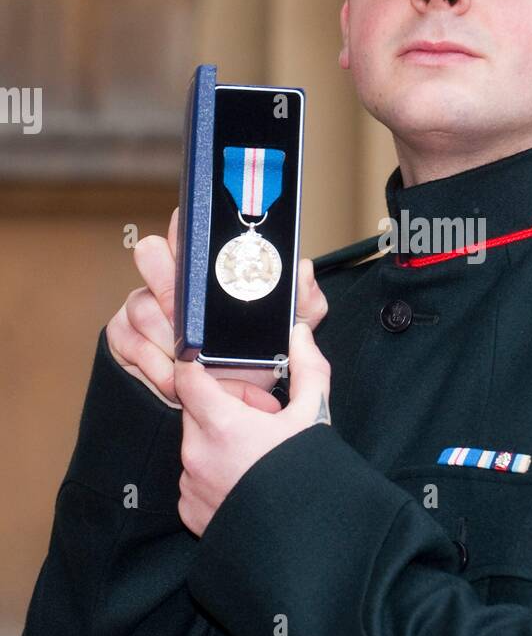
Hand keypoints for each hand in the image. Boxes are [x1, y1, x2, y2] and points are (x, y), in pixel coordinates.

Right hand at [106, 207, 328, 409]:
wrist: (227, 405)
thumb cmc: (254, 360)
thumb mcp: (286, 332)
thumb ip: (304, 301)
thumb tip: (303, 268)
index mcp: (205, 269)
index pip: (188, 229)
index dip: (186, 230)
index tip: (195, 243)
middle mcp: (169, 280)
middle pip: (150, 254)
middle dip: (166, 281)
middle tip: (187, 313)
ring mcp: (143, 305)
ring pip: (142, 305)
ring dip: (167, 339)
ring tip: (193, 365)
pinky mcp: (124, 335)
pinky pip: (128, 340)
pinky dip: (153, 364)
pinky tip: (173, 380)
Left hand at [175, 318, 331, 535]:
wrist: (308, 542)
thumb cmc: (311, 476)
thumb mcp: (315, 416)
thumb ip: (307, 368)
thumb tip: (299, 333)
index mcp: (223, 424)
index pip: (187, 376)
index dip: (202, 365)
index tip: (217, 367)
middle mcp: (197, 454)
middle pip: (196, 409)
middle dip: (225, 406)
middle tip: (263, 419)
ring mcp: (190, 485)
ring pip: (195, 444)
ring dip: (219, 441)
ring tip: (258, 456)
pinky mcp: (190, 512)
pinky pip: (194, 479)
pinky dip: (214, 475)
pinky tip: (247, 483)